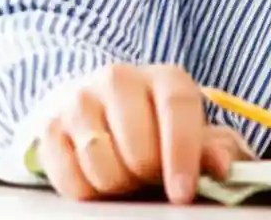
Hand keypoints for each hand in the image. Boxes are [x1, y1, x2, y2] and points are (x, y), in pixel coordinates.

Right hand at [37, 64, 254, 202]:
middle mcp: (120, 79)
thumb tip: (221, 166)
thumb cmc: (157, 124)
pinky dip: (88, 192)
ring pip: (100, 164)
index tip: (182, 193)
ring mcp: (80, 99)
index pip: (177, 110)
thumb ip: (214, 148)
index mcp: (165, 77)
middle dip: (148, 176)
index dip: (182, 155)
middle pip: (138, 149)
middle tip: (151, 177)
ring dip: (118, 186)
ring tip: (127, 175)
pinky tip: (99, 178)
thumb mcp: (192, 131)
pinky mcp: (49, 126)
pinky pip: (68, 179)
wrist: (100, 106)